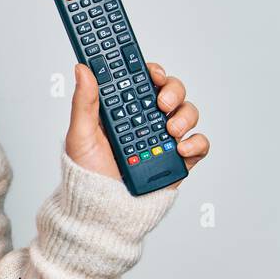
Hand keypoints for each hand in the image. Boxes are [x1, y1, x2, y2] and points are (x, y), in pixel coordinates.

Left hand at [66, 60, 209, 187]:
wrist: (101, 209)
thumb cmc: (87, 172)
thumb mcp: (80, 135)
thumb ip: (84, 102)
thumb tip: (83, 69)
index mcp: (124, 110)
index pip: (142, 81)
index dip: (151, 71)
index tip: (152, 72)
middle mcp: (147, 121)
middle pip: (170, 92)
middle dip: (172, 91)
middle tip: (162, 103)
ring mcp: (164, 139)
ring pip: (187, 114)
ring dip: (184, 116)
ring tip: (170, 130)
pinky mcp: (178, 160)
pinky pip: (198, 145)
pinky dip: (196, 143)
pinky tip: (181, 149)